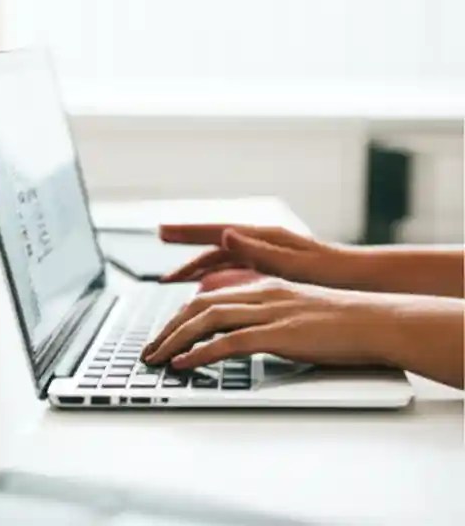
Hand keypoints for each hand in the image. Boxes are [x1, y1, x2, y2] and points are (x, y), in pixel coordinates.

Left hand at [142, 279, 403, 369]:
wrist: (377, 321)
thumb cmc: (342, 323)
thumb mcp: (294, 314)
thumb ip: (265, 320)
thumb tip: (242, 339)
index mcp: (262, 287)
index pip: (207, 298)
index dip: (178, 316)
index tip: (160, 333)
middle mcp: (259, 294)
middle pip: (198, 306)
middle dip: (166, 329)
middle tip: (148, 350)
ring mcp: (268, 311)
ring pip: (206, 320)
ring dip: (174, 340)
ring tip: (156, 359)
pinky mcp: (278, 333)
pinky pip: (228, 341)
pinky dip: (200, 353)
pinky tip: (184, 364)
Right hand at [158, 224, 367, 289]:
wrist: (369, 283)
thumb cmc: (337, 272)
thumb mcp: (297, 263)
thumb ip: (259, 250)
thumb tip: (225, 234)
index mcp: (263, 238)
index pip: (214, 233)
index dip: (185, 233)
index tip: (160, 232)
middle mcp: (262, 245)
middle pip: (213, 251)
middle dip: (184, 258)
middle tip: (159, 269)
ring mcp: (267, 259)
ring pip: (223, 265)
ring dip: (198, 274)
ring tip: (176, 284)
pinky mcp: (274, 275)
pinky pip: (236, 277)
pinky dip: (218, 284)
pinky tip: (210, 295)